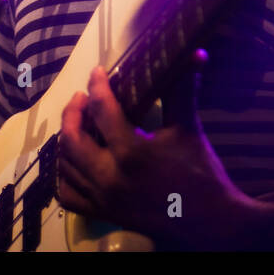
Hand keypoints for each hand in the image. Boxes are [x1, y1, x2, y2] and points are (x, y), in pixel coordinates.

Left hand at [56, 49, 261, 249]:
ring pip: (66, 165)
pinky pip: (69, 195)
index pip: (102, 110)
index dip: (97, 86)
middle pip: (72, 138)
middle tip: (82, 97)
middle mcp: (110, 176)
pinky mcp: (103, 213)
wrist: (208, 221)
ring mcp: (103, 198)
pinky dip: (65, 176)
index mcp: (132, 152)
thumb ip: (184, 90)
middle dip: (72, 113)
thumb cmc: (201, 173)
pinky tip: (75, 162)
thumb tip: (194, 53)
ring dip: (67, 140)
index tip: (97, 72)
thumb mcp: (190, 129)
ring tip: (77, 123)